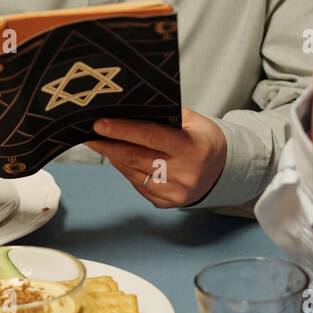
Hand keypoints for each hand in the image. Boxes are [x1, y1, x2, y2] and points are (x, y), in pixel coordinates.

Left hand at [85, 107, 227, 207]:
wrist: (222, 170)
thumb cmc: (204, 139)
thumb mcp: (193, 121)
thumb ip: (166, 115)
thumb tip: (130, 110)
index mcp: (191, 148)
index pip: (151, 137)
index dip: (122, 130)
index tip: (99, 124)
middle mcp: (183, 174)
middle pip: (135, 157)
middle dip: (109, 144)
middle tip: (89, 133)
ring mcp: (174, 192)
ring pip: (132, 172)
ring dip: (114, 156)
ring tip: (101, 142)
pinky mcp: (165, 203)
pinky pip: (137, 184)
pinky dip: (125, 169)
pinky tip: (119, 158)